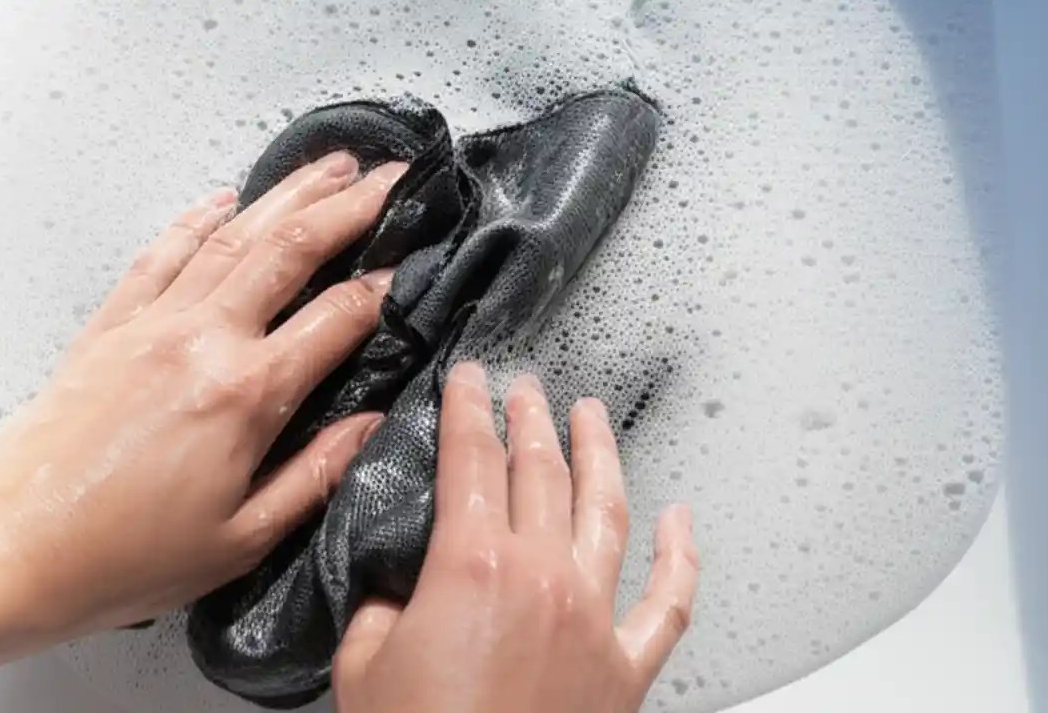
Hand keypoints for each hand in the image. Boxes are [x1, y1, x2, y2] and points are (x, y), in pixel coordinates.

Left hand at [0, 150, 410, 701]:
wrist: (12, 549)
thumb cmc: (129, 557)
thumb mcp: (244, 538)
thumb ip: (316, 474)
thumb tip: (374, 425)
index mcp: (247, 394)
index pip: (335, 318)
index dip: (381, 286)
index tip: (410, 260)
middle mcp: (203, 340)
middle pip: (288, 251)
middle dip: (347, 206)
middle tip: (390, 175)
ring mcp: (152, 323)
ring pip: (232, 237)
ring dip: (286, 195)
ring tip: (330, 166)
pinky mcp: (110, 326)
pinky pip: (162, 254)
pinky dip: (198, 219)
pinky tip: (226, 198)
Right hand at [332, 363, 699, 712]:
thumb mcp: (365, 667)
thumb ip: (385, 608)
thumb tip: (404, 590)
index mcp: (475, 566)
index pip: (473, 460)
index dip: (470, 409)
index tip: (473, 378)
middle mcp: (545, 578)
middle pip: (542, 472)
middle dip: (530, 419)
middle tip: (526, 387)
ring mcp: (595, 620)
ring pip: (609, 513)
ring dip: (600, 455)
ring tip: (592, 417)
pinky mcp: (626, 669)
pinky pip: (669, 603)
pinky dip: (681, 557)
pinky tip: (682, 521)